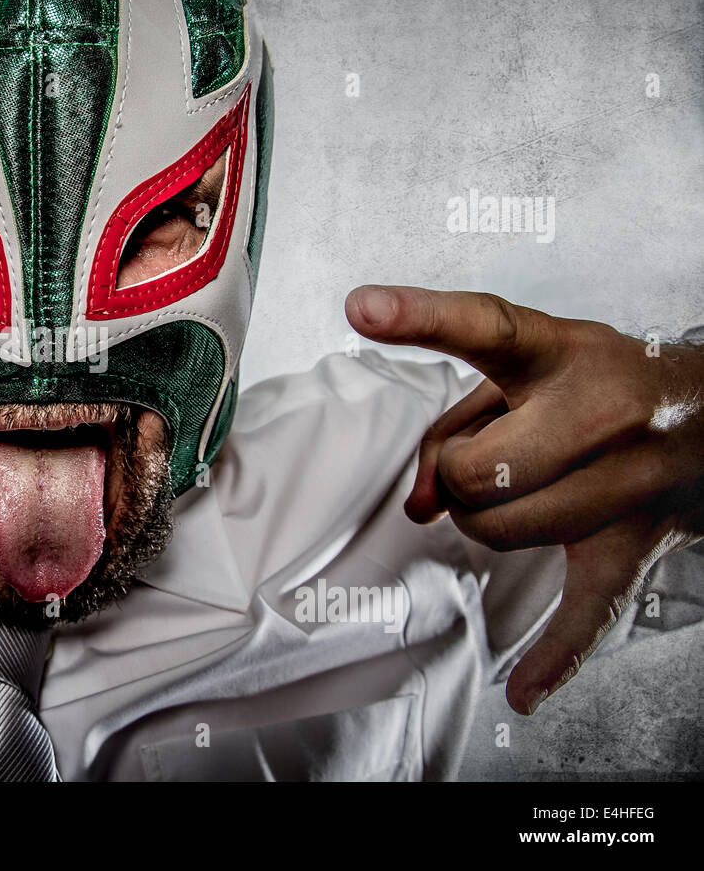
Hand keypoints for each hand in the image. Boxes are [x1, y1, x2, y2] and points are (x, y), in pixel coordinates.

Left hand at [346, 285, 703, 714]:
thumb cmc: (601, 385)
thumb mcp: (529, 376)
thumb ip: (456, 424)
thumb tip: (418, 500)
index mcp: (561, 354)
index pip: (485, 329)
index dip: (420, 317)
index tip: (362, 307)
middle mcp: (599, 411)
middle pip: (478, 468)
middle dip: (459, 474)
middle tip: (481, 462)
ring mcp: (625, 482)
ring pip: (503, 531)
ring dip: (485, 521)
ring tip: (517, 492)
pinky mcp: (635, 541)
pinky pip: (588, 609)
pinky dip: (553, 654)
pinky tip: (522, 689)